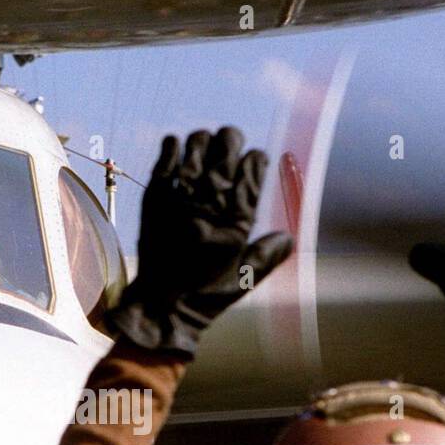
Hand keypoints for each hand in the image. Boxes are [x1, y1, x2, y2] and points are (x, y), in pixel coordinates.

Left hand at [106, 126, 291, 357]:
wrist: (159, 304)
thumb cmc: (204, 294)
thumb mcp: (243, 278)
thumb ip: (267, 255)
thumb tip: (289, 236)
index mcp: (236, 221)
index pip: (253, 169)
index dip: (255, 159)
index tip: (254, 160)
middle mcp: (210, 204)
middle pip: (227, 147)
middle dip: (232, 140)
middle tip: (229, 145)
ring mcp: (180, 197)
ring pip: (198, 144)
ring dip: (204, 141)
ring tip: (204, 149)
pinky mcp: (155, 196)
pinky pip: (167, 154)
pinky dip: (174, 147)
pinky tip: (178, 151)